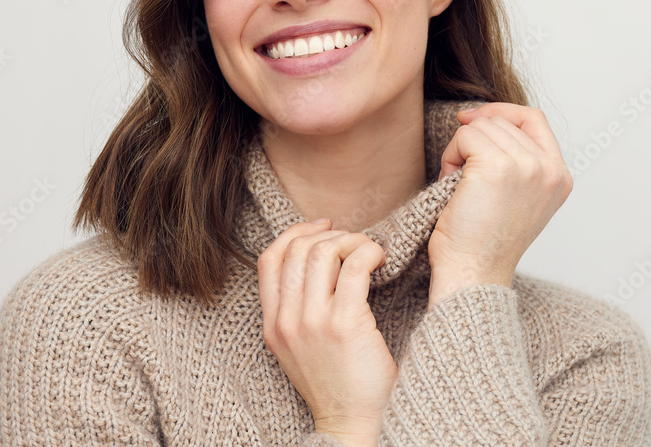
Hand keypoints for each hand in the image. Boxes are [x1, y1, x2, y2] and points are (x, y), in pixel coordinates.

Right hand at [257, 219, 396, 444]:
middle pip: (299, 250)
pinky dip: (370, 251)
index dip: (295, 233)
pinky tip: (382, 259)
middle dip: (331, 236)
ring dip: (353, 241)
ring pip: (325, 252)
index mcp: (272, 325)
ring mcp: (313, 323)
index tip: (324, 228)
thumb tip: (320, 258)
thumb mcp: (300, 346)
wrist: (352, 423)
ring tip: (370, 252)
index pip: (268, 259)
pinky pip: (355, 266)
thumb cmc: (338, 382)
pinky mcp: (345, 324)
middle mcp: (287, 321)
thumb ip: (298, 309)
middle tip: (355, 243)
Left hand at [428, 103, 572, 292]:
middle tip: (462, 178)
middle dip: (474, 141)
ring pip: (482, 126)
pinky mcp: (499, 166)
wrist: (471, 272)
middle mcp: (550, 170)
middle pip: (503, 121)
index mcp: (559, 177)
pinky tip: (451, 184)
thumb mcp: (513, 196)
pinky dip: (451, 156)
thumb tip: (481, 116)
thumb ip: (515, 159)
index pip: (533, 119)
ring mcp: (528, 167)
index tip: (471, 122)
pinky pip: (465, 135)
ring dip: (460, 150)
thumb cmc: (481, 241)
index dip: (500, 113)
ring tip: (459, 185)